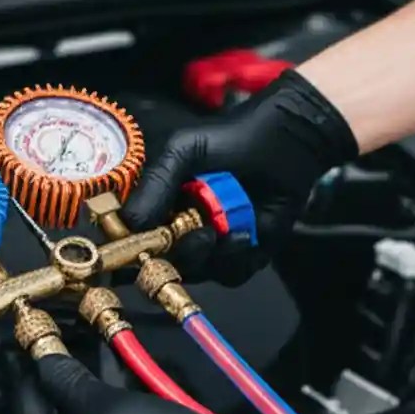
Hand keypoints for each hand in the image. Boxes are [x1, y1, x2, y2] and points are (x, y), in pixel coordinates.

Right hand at [122, 70, 356, 284]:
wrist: (284, 143)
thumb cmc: (230, 140)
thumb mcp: (183, 151)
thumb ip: (155, 184)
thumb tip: (129, 223)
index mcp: (159, 205)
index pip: (135, 237)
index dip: (135, 247)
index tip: (145, 245)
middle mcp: (180, 229)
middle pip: (166, 264)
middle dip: (184, 254)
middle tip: (203, 234)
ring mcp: (211, 246)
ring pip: (200, 272)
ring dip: (215, 255)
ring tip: (231, 230)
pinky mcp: (242, 256)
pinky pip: (231, 273)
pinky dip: (238, 258)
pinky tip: (247, 233)